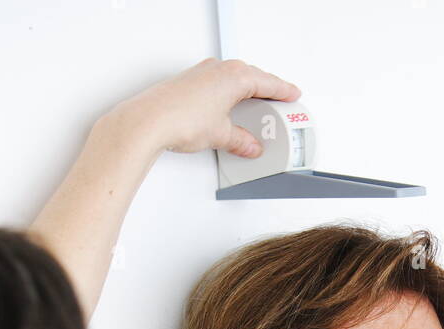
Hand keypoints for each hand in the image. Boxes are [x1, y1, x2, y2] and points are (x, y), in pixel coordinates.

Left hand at [124, 57, 300, 159]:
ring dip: (245, 98)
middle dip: (265, 95)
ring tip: (251, 118)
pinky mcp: (189, 83)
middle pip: (251, 80)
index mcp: (235, 76)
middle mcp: (219, 68)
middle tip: (276, 109)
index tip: (293, 94)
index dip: (283, 92)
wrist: (150, 120)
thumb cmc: (181, 118)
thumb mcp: (221, 134)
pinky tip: (226, 115)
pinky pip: (217, 87)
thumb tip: (248, 145)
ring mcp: (203, 73)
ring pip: (233, 83)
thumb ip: (240, 141)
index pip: (267, 83)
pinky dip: (227, 99)